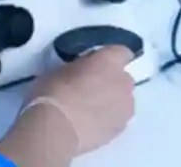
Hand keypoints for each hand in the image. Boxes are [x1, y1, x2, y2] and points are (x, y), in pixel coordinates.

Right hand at [22, 45, 137, 154]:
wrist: (57, 129)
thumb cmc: (54, 91)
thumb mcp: (61, 68)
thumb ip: (80, 67)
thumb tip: (83, 72)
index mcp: (109, 60)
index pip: (121, 52)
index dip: (110, 58)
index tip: (96, 64)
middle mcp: (123, 81)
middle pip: (123, 78)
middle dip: (111, 81)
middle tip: (90, 88)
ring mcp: (126, 107)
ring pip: (123, 100)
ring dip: (111, 101)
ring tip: (90, 110)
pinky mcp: (121, 128)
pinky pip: (118, 118)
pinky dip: (108, 119)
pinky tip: (91, 123)